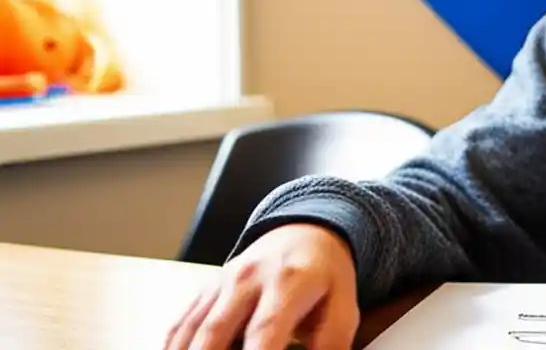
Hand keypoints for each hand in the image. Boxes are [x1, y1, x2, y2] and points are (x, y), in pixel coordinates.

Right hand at [164, 224, 360, 349]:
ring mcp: (221, 283)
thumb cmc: (325, 278)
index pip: (265, 329)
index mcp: (288, 282)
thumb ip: (330, 344)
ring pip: (191, 328)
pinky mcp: (205, 290)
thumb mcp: (343, 306)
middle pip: (216, 330)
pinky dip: (174, 346)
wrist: (304, 234)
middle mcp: (248, 278)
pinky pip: (180, 324)